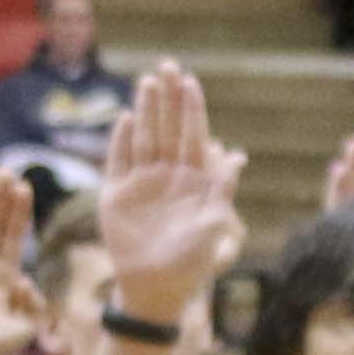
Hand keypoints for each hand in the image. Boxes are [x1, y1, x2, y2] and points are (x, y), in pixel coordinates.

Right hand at [100, 64, 249, 320]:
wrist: (155, 290)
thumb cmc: (191, 262)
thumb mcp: (214, 224)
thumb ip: (222, 188)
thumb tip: (238, 155)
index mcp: (193, 180)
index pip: (193, 135)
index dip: (192, 109)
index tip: (191, 81)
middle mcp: (167, 176)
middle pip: (167, 129)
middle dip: (168, 98)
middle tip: (168, 65)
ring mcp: (140, 183)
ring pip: (144, 138)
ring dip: (145, 111)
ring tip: (147, 82)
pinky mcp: (115, 195)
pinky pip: (118, 161)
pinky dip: (120, 141)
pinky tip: (124, 118)